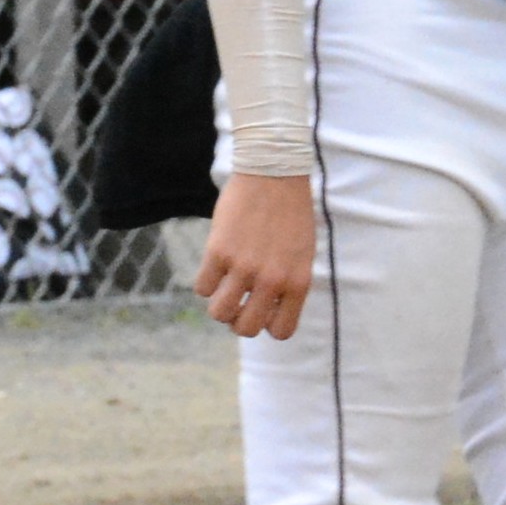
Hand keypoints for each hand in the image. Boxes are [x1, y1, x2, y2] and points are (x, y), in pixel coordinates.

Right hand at [195, 171, 316, 337]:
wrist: (275, 173)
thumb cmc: (291, 212)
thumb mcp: (303, 253)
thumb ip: (289, 283)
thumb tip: (267, 312)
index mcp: (299, 282)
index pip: (281, 332)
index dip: (268, 324)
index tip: (264, 309)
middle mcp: (272, 279)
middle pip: (245, 329)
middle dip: (239, 320)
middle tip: (239, 300)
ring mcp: (244, 267)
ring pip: (219, 313)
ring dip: (219, 304)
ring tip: (225, 285)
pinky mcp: (219, 251)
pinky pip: (202, 288)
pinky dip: (206, 282)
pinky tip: (215, 265)